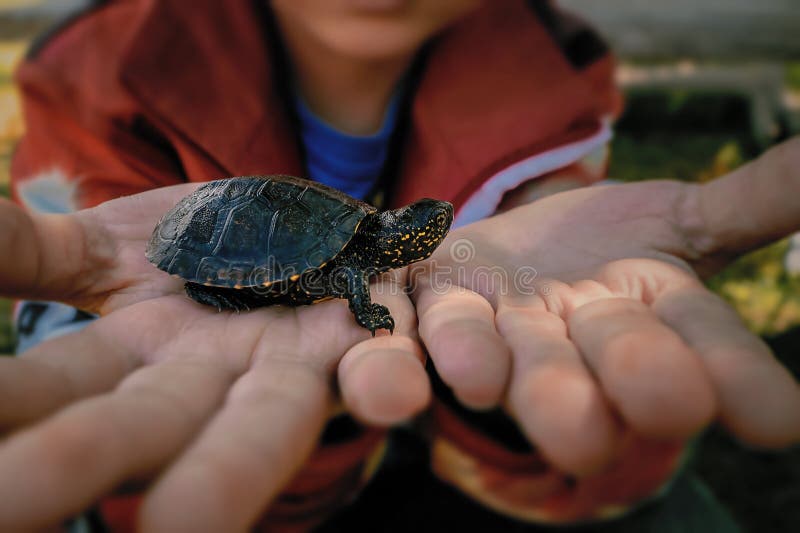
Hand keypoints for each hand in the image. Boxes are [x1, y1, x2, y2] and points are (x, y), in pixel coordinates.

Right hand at [0, 189, 429, 529]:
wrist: (301, 225)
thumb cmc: (201, 241)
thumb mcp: (106, 246)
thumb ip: (30, 252)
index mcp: (134, 362)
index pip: (53, 400)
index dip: (23, 437)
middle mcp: (207, 380)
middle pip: (147, 437)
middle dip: (100, 468)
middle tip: (62, 511)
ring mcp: (291, 364)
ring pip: (271, 422)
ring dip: (236, 470)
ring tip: (202, 513)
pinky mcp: (364, 335)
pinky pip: (382, 365)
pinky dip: (389, 379)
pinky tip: (408, 390)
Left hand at [410, 137, 799, 477]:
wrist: (506, 255)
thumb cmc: (596, 247)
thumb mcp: (674, 219)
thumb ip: (747, 202)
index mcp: (640, 316)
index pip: (698, 345)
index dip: (734, 378)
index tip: (776, 421)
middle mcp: (568, 340)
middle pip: (602, 362)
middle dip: (626, 378)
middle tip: (656, 407)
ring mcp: (491, 331)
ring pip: (504, 357)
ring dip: (509, 374)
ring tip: (493, 381)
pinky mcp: (422, 308)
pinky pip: (406, 335)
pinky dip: (399, 362)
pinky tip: (400, 382)